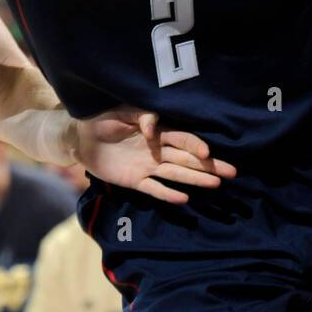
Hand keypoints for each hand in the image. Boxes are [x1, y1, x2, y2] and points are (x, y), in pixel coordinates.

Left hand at [75, 107, 236, 203]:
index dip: (194, 145)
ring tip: (216, 185)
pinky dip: (168, 194)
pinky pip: (154, 189)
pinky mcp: (134, 181)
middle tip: (231, 172)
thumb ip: (141, 117)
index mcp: (156, 132)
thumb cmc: (101, 120)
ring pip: (176, 174)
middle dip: (208, 165)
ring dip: (195, 179)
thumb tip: (154, 129)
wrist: (79, 138)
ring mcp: (147, 167)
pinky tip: (184, 199)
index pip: (181, 139)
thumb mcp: (119, 112)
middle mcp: (157, 151)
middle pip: (187, 159)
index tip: (207, 153)